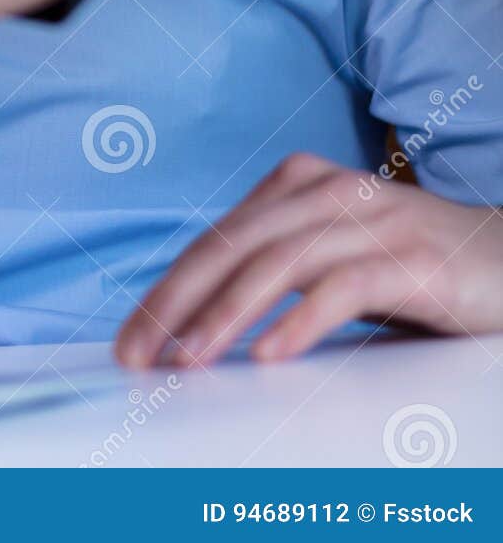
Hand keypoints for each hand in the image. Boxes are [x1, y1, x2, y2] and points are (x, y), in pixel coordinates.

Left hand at [116, 153, 502, 369]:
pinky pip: (342, 288)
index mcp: (297, 184)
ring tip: (189, 358)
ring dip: (226, 315)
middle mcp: (327, 191)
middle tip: (140, 354)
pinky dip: (300, 322)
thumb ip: (274, 271)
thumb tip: (193, 323)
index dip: (167, 290)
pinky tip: (269, 354)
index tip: (131, 339)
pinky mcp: (411, 259)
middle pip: (233, 246)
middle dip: (177, 303)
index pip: (216, 239)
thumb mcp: (331, 255)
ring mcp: (370, 221)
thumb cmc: (409, 264)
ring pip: (278, 264)